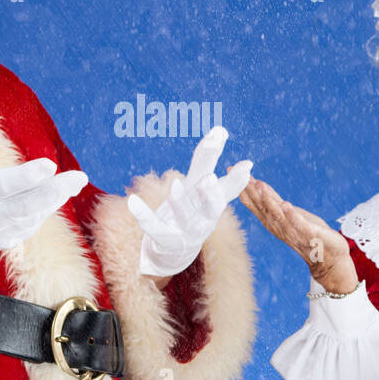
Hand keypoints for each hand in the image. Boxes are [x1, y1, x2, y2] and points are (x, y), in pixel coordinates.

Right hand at [0, 101, 87, 264]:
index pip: (6, 184)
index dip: (28, 177)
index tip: (49, 165)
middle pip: (28, 204)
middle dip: (56, 191)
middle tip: (79, 178)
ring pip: (31, 217)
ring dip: (53, 202)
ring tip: (73, 185)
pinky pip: (25, 229)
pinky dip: (40, 216)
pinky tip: (54, 201)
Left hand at [127, 126, 251, 277]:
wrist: (174, 250)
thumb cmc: (191, 211)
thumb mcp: (198, 186)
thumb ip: (207, 160)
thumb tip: (220, 129)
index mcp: (213, 203)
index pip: (227, 189)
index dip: (237, 179)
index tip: (246, 165)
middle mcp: (203, 218)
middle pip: (211, 207)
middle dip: (211, 195)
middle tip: (208, 180)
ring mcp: (185, 230)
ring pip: (184, 218)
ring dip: (180, 203)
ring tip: (175, 185)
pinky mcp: (165, 239)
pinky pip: (153, 227)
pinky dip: (143, 215)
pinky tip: (132, 201)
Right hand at [239, 176, 356, 294]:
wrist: (326, 259)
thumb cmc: (306, 233)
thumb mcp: (286, 213)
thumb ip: (271, 201)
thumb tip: (255, 184)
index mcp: (272, 220)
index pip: (255, 202)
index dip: (244, 188)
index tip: (233, 171)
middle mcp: (279, 226)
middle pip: (263, 207)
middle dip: (252, 192)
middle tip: (242, 177)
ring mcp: (293, 231)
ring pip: (277, 215)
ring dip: (268, 201)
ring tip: (260, 187)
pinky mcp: (310, 235)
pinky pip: (299, 224)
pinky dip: (291, 215)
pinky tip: (285, 205)